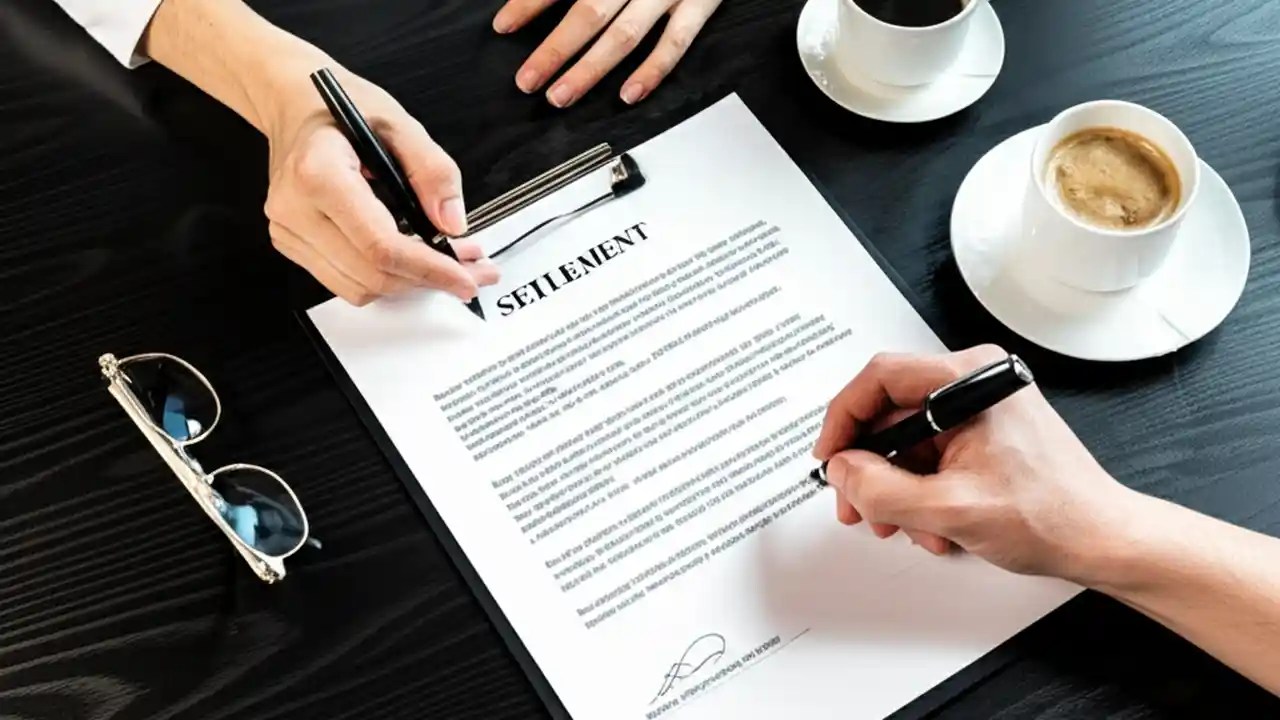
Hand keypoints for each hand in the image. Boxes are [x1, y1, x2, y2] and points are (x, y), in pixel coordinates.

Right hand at [262, 69, 499, 305]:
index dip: (429, 268)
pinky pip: (345, 282)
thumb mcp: (399, 122)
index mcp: (319, 175)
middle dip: (429, 280)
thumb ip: (432, 171)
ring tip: (447, 265)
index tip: (468, 276)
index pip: (380, 246)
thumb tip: (453, 224)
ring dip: (409, 284)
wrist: (292, 104)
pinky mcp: (290, 244)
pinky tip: (410, 260)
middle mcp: (295, 210)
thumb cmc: (341, 106)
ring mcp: (287, 232)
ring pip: (359, 288)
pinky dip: (384, 278)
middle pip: (372, 275)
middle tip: (473, 271)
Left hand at [494, 0, 723, 106]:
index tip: (503, 25)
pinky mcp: (701, 2)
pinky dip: (652, 71)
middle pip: (589, 12)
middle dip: (554, 50)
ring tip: (561, 96)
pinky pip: (675, 43)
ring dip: (590, 69)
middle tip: (527, 81)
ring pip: (624, 35)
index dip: (529, 3)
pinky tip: (628, 95)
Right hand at [812, 345, 1138, 582]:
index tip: (830, 455)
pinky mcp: (984, 431)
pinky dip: (920, 489)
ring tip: (904, 523)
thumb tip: (842, 471)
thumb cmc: (1053, 514)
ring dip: (896, 487)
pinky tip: (931, 522)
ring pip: (907, 439)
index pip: (880, 378)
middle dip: (870, 467)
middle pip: (890, 413)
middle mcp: (976, 383)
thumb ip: (881, 489)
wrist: (1100, 539)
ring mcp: (981, 407)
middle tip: (856, 501)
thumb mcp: (949, 508)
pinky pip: (930, 453)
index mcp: (971, 379)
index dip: (843, 419)